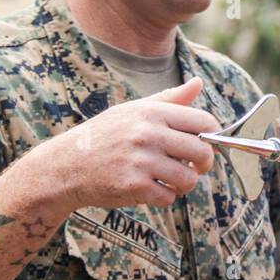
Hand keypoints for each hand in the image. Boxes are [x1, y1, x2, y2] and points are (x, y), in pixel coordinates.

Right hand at [34, 76, 220, 210]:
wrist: (66, 165)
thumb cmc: (104, 135)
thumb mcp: (133, 110)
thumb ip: (169, 100)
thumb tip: (199, 83)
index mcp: (152, 112)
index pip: (204, 122)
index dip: (212, 137)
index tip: (205, 146)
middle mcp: (148, 134)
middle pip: (203, 153)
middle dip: (204, 165)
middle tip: (194, 168)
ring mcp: (141, 161)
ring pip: (189, 179)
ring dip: (184, 184)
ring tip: (169, 180)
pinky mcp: (134, 187)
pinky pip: (168, 197)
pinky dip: (163, 197)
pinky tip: (150, 189)